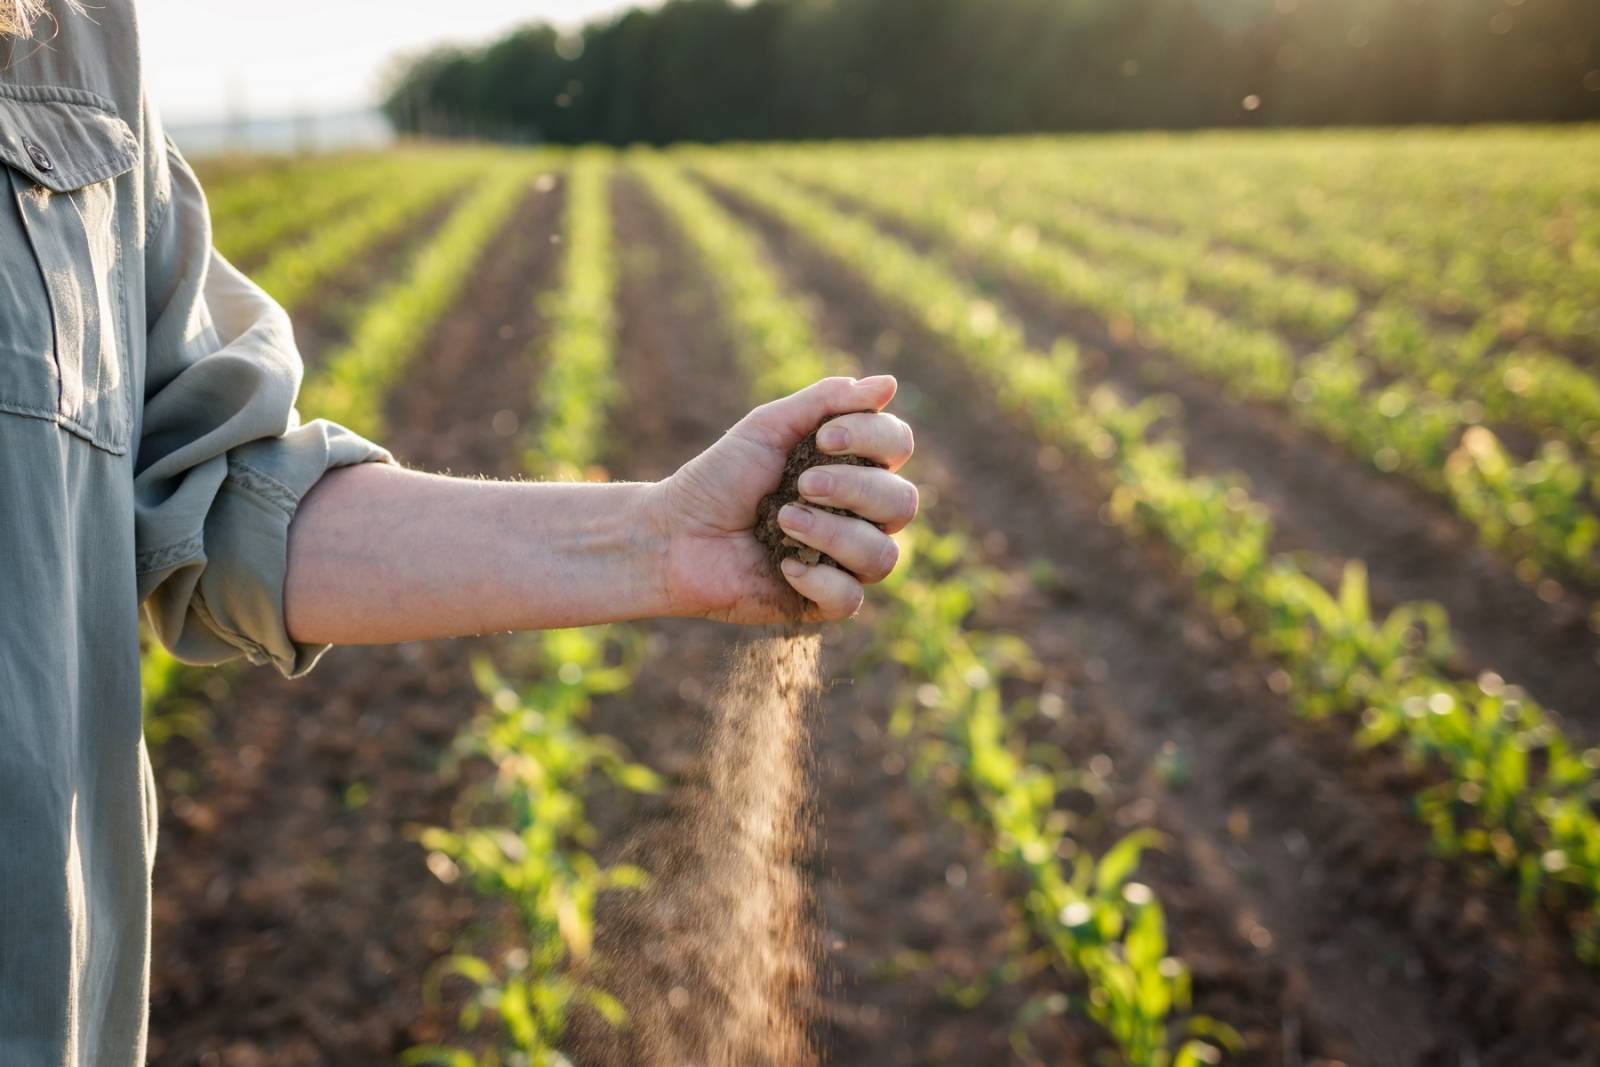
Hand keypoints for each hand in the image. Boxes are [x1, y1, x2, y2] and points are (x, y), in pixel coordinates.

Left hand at [642, 375, 917, 622]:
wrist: (674, 533)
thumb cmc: (719, 478)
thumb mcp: (768, 428)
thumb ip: (826, 402)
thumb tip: (889, 383)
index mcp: (851, 468)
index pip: (898, 447)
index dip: (874, 439)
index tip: (824, 438)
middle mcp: (858, 515)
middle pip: (903, 503)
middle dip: (855, 488)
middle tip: (801, 485)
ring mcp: (844, 561)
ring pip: (883, 555)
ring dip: (834, 533)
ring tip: (784, 520)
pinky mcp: (823, 601)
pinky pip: (852, 598)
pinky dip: (820, 579)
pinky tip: (785, 566)